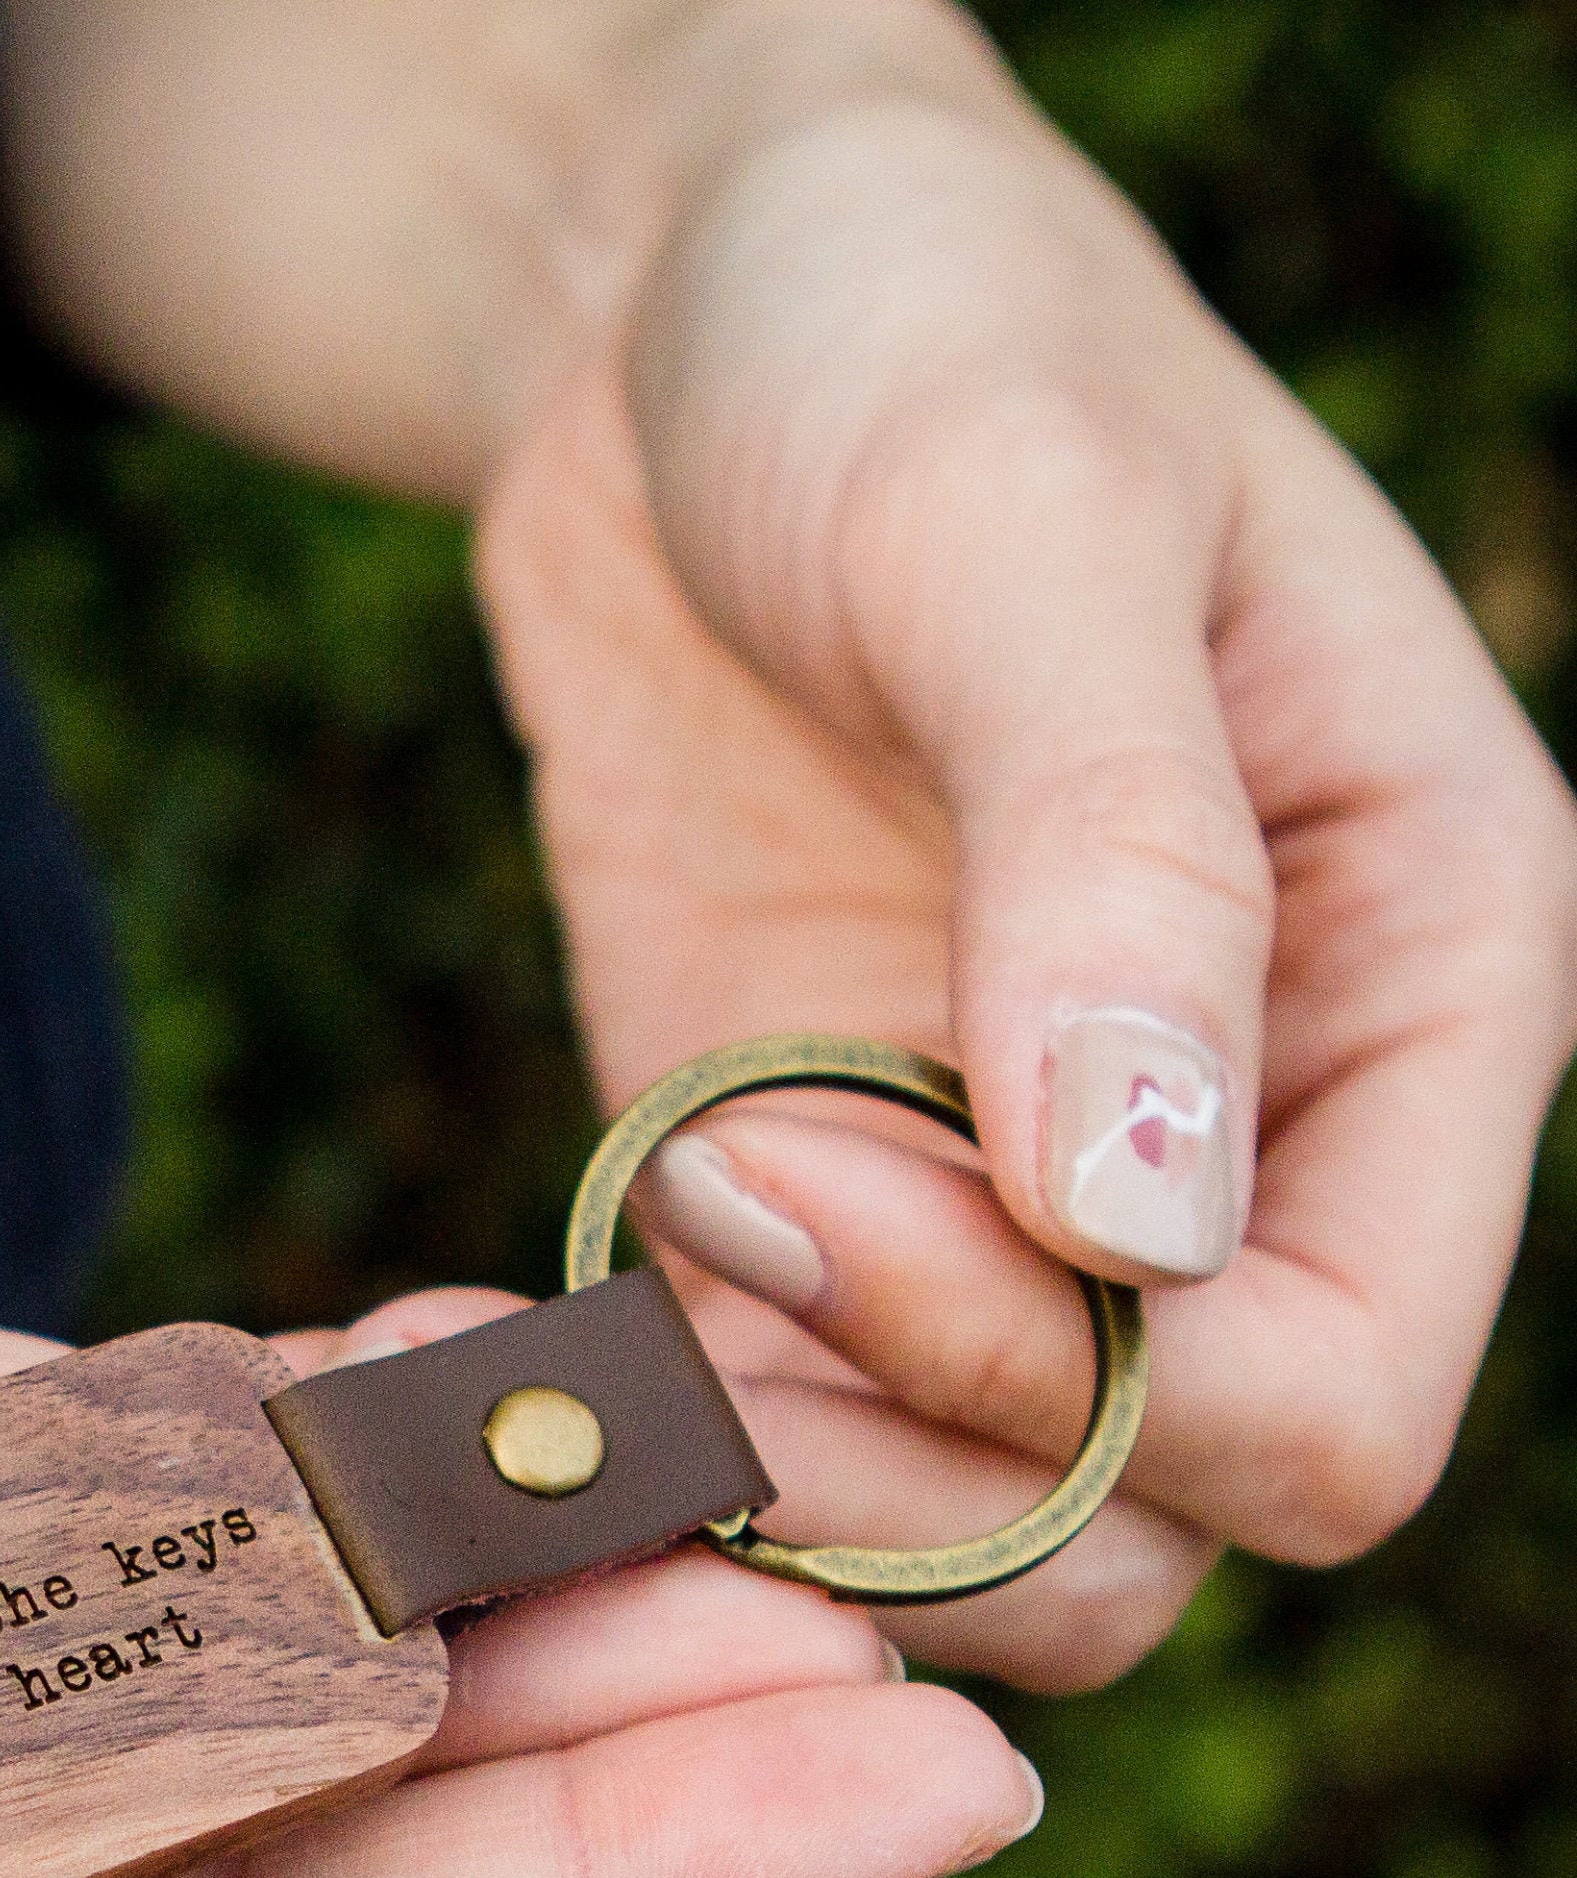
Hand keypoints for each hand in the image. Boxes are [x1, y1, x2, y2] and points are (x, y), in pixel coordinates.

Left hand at [473, 12, 1576, 1685]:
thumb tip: (1149, 1217)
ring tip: (558, 1316)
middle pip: (1145, 1527)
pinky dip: (624, 1446)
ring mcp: (1008, 1207)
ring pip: (946, 1534)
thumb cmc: (908, 339)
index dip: (1100, 1387)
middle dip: (908, 1461)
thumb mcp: (1022, 533)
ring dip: (748, 1487)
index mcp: (1411, 990)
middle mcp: (1242, 1151)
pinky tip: (478, 1354)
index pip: (1343, 1402)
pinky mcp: (806, 1212)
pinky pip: (754, 1440)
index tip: (829, 1168)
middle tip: (696, 1220)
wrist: (682, 330)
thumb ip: (1116, 860)